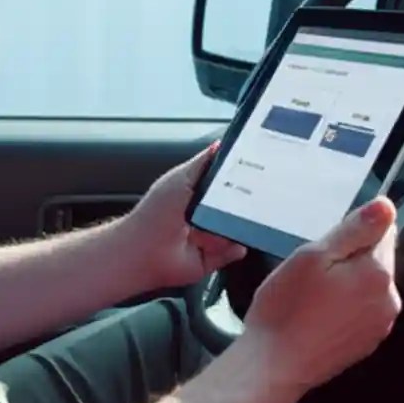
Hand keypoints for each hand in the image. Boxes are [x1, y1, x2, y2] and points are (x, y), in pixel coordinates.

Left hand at [116, 143, 247, 290]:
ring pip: (240, 229)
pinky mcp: (213, 258)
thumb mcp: (181, 177)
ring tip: (232, 222)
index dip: (242, 180)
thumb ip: (202, 163)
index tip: (257, 175)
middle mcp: (207, 216)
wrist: (146, 248)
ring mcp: (211, 238)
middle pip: (238, 207)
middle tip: (253, 200)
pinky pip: (235, 251)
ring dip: (241, 226)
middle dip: (246, 203)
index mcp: (199, 195)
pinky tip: (232, 241)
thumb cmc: (157, 211)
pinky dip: (236, 247)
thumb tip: (220, 144)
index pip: (227, 185)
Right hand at [243, 197, 400, 395]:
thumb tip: (386, 206)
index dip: (350, 233)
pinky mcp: (366, 343)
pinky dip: (342, 307)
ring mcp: (379, 325)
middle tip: (311, 273)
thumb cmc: (286, 308)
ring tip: (310, 296)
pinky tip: (315, 315)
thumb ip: (354, 230)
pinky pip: (359, 311)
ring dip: (345, 283)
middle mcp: (389, 300)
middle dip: (348, 259)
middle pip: (376, 260)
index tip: (324, 248)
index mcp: (378, 274)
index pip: (381, 232)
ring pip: (366, 286)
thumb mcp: (312, 256)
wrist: (273, 365)